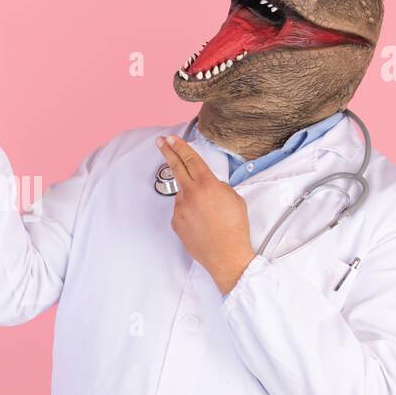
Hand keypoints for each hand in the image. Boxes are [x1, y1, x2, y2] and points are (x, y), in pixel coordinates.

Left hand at [156, 133, 255, 293]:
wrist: (226, 255)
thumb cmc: (235, 228)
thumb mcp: (235, 199)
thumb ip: (219, 186)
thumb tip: (210, 185)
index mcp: (207, 184)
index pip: (191, 159)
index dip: (180, 147)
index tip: (171, 139)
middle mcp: (190, 194)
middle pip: (176, 167)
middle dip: (168, 152)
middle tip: (160, 142)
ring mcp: (180, 208)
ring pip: (183, 194)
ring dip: (192, 197)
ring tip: (208, 213)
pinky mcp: (175, 222)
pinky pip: (181, 211)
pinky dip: (190, 213)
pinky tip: (202, 223)